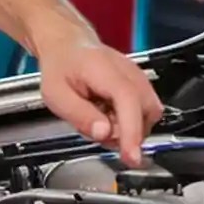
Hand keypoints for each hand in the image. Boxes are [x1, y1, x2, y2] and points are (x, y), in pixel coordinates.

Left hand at [36, 31, 162, 166]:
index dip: (132, 133)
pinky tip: (106, 112)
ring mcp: (139, 79)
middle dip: (125, 132)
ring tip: (97, 115)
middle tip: (94, 125)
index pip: (129, 104)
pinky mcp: (141, 86)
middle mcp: (130, 73)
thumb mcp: (56, 94)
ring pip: (147, 116)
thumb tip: (103, 134)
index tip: (131, 157)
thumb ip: (80, 115)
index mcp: (107, 72)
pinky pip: (143, 112)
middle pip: (145, 114)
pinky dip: (127, 120)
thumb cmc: (60, 66)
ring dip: (126, 127)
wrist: (66, 46)